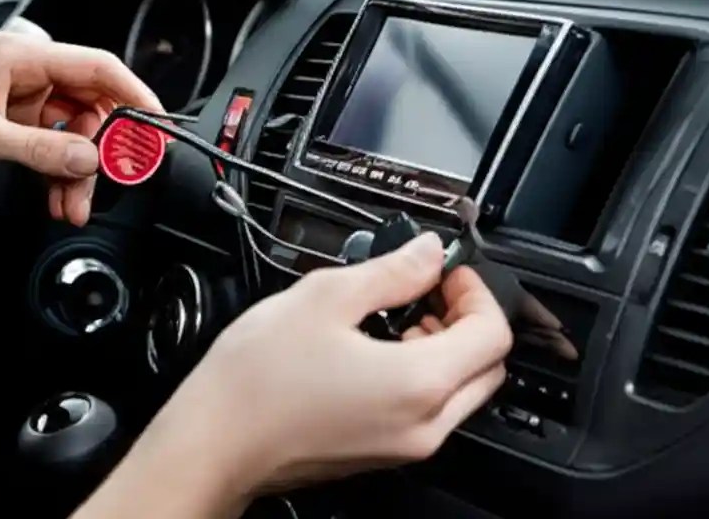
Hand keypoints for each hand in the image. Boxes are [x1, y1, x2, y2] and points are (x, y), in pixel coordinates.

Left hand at [0, 31, 162, 222]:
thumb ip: (38, 147)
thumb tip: (88, 157)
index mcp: (18, 58)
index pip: (97, 68)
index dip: (134, 97)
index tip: (156, 129)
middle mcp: (22, 80)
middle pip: (92, 108)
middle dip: (103, 150)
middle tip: (109, 181)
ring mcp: (15, 112)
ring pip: (75, 139)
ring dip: (81, 175)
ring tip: (73, 204)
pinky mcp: (6, 140)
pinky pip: (53, 158)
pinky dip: (61, 182)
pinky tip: (57, 202)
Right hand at [123, 234, 511, 509]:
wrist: (214, 443)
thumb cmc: (256, 380)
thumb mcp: (325, 297)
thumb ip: (391, 271)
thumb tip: (429, 253)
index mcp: (421, 383)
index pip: (494, 332)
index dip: (476, 290)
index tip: (445, 270)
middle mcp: (426, 424)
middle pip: (487, 366)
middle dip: (466, 319)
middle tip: (426, 290)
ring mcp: (406, 447)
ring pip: (461, 391)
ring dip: (444, 348)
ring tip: (394, 318)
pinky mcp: (383, 455)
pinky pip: (428, 411)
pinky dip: (420, 376)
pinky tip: (372, 350)